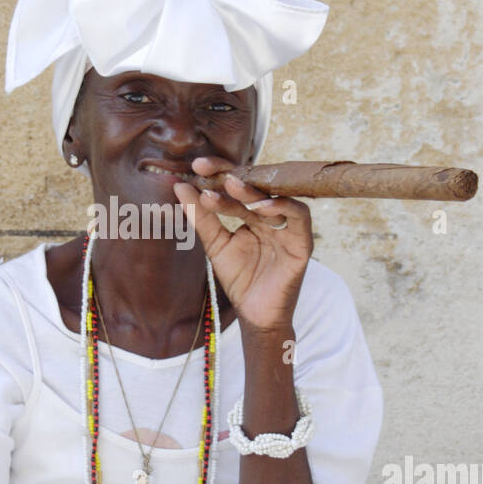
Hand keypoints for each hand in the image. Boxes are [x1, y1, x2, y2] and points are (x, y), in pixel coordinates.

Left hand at [174, 155, 313, 333]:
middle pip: (255, 186)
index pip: (237, 186)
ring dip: (254, 190)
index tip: (195, 167)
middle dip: (232, 175)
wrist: (256, 315)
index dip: (218, 173)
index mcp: (252, 214)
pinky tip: (260, 206)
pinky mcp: (302, 241)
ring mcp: (288, 227)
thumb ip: (201, 217)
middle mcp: (271, 216)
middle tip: (206, 169)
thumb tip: (180, 187)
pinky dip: (282, 207)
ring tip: (231, 185)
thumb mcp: (216, 245)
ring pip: (275, 197)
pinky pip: (299, 216)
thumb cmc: (241, 280)